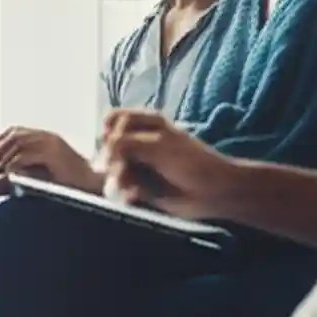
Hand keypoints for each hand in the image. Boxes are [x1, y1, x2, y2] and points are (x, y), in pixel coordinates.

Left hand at [0, 126, 100, 196]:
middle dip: (0, 148)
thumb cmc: (71, 185)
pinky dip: (15, 165)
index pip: (17, 130)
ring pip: (19, 144)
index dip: (1, 140)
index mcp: (48, 138)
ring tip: (1, 170)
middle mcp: (50, 138)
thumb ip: (21, 165)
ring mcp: (53, 145)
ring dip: (6, 157)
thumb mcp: (43, 172)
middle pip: (16, 135)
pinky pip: (26, 156)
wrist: (94, 189)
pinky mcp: (54, 155)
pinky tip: (10, 174)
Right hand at [101, 109, 237, 218]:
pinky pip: (123, 189)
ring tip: (131, 186)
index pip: (113, 119)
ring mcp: (140, 166)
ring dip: (119, 178)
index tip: (112, 141)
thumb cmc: (190, 161)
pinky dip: (126, 193)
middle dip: (111, 159)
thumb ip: (126, 142)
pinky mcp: (142, 188)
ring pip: (113, 170)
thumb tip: (104, 149)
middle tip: (122, 168)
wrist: (213, 192)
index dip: (109, 130)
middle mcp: (140, 143)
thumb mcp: (157, 144)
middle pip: (109, 146)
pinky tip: (134, 196)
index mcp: (146, 124)